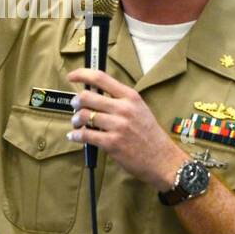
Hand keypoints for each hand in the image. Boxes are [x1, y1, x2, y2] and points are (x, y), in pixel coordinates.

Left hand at [65, 68, 189, 191]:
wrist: (162, 159)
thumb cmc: (149, 135)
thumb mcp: (139, 109)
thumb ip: (120, 100)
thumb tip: (95, 95)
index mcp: (130, 97)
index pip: (101, 78)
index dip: (82, 74)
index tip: (72, 76)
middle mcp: (124, 108)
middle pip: (87, 97)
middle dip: (76, 102)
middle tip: (75, 106)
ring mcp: (118, 126)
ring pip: (83, 115)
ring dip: (75, 120)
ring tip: (77, 123)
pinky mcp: (112, 143)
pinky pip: (85, 135)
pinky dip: (76, 136)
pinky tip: (75, 136)